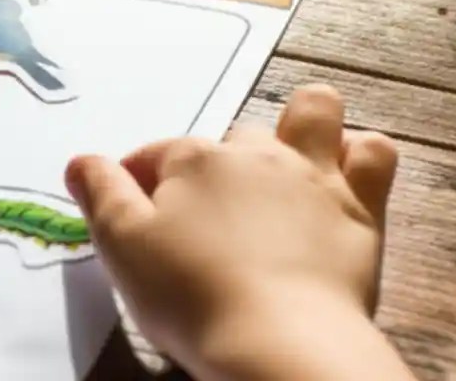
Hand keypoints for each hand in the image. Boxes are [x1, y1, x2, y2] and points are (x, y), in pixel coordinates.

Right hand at [66, 85, 412, 380]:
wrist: (279, 341)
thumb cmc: (190, 295)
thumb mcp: (121, 245)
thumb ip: (100, 194)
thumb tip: (81, 161)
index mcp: (194, 159)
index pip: (155, 156)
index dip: (137, 183)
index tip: (132, 221)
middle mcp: (255, 153)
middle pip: (229, 141)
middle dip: (216, 166)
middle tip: (204, 222)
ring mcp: (313, 174)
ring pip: (312, 113)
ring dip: (300, 125)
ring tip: (288, 162)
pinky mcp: (361, 206)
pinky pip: (374, 153)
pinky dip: (360, 156)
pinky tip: (343, 177)